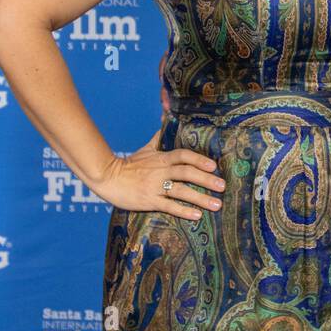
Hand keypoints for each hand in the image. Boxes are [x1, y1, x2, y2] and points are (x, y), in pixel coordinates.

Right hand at [92, 128, 224, 219]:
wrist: (107, 178)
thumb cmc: (129, 164)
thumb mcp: (146, 148)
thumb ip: (159, 136)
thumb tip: (167, 115)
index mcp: (161, 158)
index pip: (183, 155)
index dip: (199, 159)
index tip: (214, 166)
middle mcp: (160, 171)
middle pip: (187, 173)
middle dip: (207, 180)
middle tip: (223, 186)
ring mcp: (155, 186)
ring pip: (181, 191)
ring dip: (201, 198)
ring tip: (217, 205)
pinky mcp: (149, 201)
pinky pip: (169, 206)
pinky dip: (184, 211)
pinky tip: (197, 215)